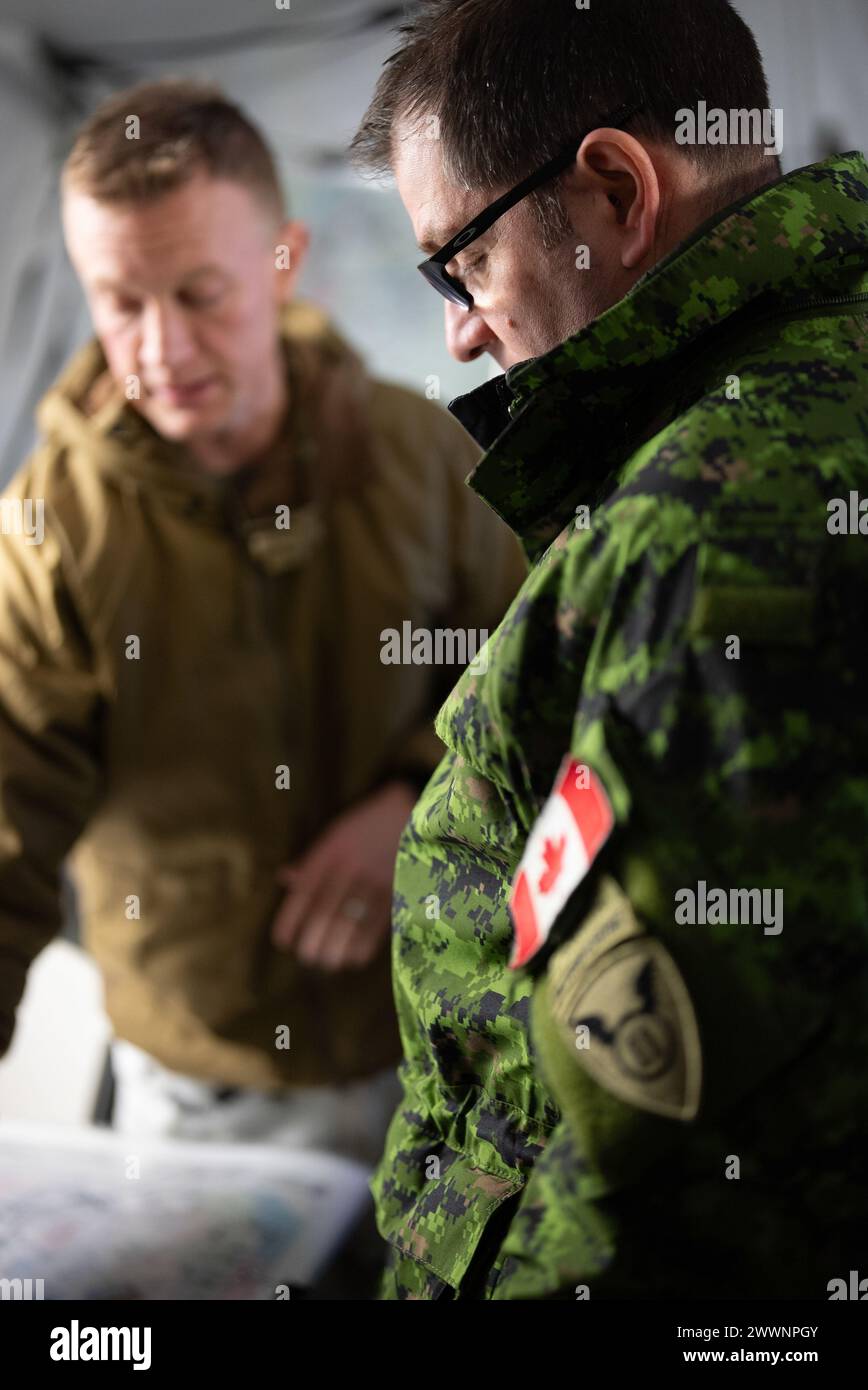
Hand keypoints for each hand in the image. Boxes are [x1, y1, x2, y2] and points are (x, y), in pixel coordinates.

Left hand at [270, 780, 417, 970]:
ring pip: (353, 918)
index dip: (291, 917)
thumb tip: (284, 877)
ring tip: (328, 962)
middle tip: (307, 957)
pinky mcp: (399, 887)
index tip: (282, 941)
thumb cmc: (367, 824)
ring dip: (338, 945)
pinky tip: (355, 956)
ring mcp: (377, 876)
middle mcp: (352, 864)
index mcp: (332, 849)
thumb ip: (312, 860)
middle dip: (315, 937)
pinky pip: (380, 920)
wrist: (412, 808)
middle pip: (327, 908)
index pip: (306, 889)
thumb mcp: (336, 833)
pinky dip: (366, 942)